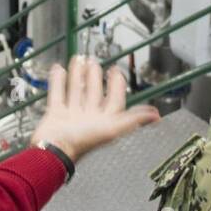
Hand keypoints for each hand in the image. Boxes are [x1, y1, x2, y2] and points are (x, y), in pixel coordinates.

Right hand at [30, 55, 159, 163]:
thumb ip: (134, 120)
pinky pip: (58, 93)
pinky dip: (58, 81)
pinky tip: (59, 69)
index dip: (117, 86)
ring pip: (76, 90)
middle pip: (94, 93)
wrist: (54, 150)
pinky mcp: (56, 113)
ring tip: (78, 60)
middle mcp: (89, 117)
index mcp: (104, 120)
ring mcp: (71, 115)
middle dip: (95, 77)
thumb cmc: (82, 142)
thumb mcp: (112, 129)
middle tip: (94, 62)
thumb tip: (156, 116)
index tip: (116, 71)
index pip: (114, 100)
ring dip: (78, 75)